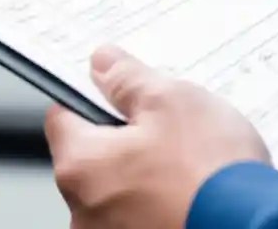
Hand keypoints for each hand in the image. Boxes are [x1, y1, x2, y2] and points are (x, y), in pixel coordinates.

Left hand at [45, 47, 269, 228]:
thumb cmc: (213, 177)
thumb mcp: (172, 102)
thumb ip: (127, 80)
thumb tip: (103, 64)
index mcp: (81, 166)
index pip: (63, 117)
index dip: (93, 99)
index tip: (119, 95)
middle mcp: (84, 212)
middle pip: (93, 159)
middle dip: (126, 142)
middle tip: (169, 133)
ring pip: (120, 194)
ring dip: (146, 180)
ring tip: (191, 171)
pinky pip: (143, 220)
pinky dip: (162, 209)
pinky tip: (194, 199)